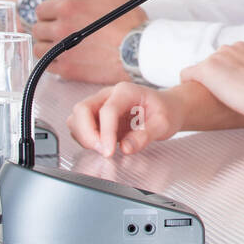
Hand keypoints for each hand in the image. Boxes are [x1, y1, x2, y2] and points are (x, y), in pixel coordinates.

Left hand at [33, 0, 145, 82]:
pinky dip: (53, 61)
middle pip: (37, 28)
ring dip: (47, 44)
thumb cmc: (129, 21)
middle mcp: (61, 28)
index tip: (58, 15)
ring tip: (62, 43)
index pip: (40, 9)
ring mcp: (62, 50)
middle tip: (61, 29)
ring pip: (38, 48)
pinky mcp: (67, 70)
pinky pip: (47, 66)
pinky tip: (66, 57)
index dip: (50, 11)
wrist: (139, 49)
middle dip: (47, 27)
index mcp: (68, 7)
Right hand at [67, 81, 186, 156]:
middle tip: (102, 151)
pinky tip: (100, 146)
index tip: (109, 151)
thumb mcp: (163, 124)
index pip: (107, 110)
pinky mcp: (96, 117)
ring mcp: (100, 105)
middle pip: (82, 109)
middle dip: (86, 133)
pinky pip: (80, 127)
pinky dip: (84, 139)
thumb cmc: (165, 111)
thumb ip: (146, 135)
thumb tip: (126, 148)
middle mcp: (109, 95)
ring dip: (84, 137)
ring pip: (76, 118)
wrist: (167, 107)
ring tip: (103, 149)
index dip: (105, 133)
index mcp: (126, 91)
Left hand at [180, 43, 243, 122]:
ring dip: (204, 81)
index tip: (230, 85)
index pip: (227, 58)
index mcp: (242, 48)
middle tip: (221, 94)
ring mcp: (215, 58)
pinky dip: (187, 83)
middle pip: (213, 62)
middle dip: (216, 76)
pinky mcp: (205, 70)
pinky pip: (187, 74)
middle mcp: (227, 49)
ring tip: (207, 97)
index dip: (227, 73)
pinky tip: (191, 93)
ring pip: (201, 69)